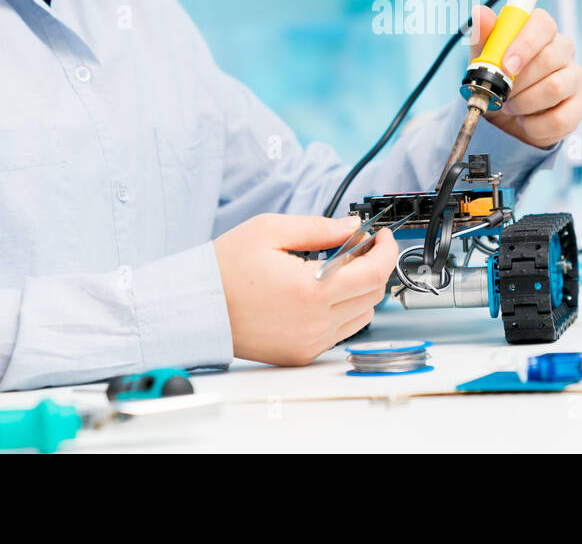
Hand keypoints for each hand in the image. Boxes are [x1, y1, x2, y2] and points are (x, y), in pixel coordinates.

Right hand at [213, 213, 397, 365]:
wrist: (196, 308)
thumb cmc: (224, 269)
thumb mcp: (270, 230)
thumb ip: (319, 228)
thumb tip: (352, 226)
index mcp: (310, 290)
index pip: (373, 273)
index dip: (385, 251)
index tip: (382, 237)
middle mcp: (314, 322)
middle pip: (373, 295)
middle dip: (374, 266)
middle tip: (358, 247)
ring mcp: (309, 342)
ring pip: (362, 316)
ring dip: (361, 290)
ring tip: (339, 270)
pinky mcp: (301, 354)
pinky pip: (340, 332)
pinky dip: (342, 311)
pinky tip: (322, 293)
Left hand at [468, 6, 581, 148]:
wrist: (504, 119)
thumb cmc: (497, 80)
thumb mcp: (482, 61)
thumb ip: (483, 38)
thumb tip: (481, 13)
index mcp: (540, 32)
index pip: (543, 24)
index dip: (525, 44)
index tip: (506, 65)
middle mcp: (563, 50)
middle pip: (550, 57)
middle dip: (519, 81)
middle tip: (502, 93)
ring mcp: (574, 77)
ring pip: (556, 88)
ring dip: (525, 103)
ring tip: (510, 107)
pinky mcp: (579, 104)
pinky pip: (561, 118)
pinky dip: (535, 125)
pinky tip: (525, 122)